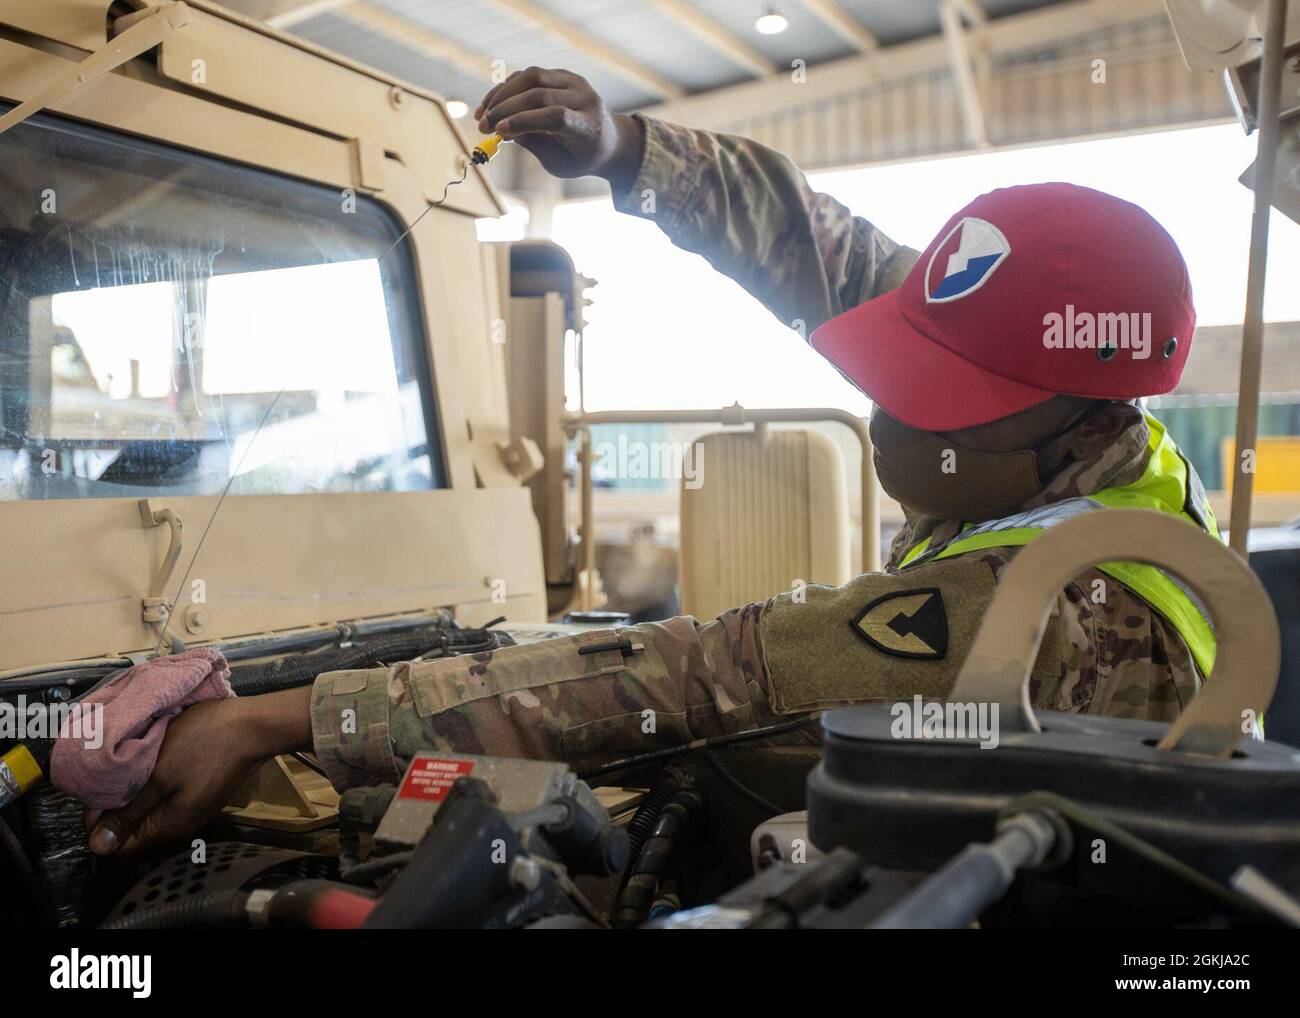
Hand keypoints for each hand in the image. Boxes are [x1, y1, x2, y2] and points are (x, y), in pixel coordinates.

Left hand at [86, 686, 312, 857]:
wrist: (251, 726)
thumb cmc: (202, 745)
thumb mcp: (159, 775)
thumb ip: (130, 812)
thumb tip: (99, 848)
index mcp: (167, 828)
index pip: (120, 848)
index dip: (101, 826)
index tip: (97, 795)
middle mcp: (180, 828)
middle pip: (136, 832)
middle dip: (119, 809)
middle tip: (112, 777)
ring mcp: (194, 812)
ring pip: (152, 815)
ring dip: (137, 796)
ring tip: (132, 768)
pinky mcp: (203, 795)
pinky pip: (168, 802)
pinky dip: (156, 788)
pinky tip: (156, 766)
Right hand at [475, 66, 643, 189]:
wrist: (608, 139)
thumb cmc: (581, 158)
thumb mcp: (560, 163)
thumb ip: (534, 144)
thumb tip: (501, 130)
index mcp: (589, 126)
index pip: (556, 116)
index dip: (526, 121)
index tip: (499, 132)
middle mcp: (584, 98)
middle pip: (540, 93)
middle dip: (506, 109)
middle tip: (483, 127)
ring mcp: (573, 81)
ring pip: (531, 76)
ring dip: (502, 94)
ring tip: (482, 115)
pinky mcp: (561, 74)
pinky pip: (529, 75)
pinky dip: (507, 88)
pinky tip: (490, 105)